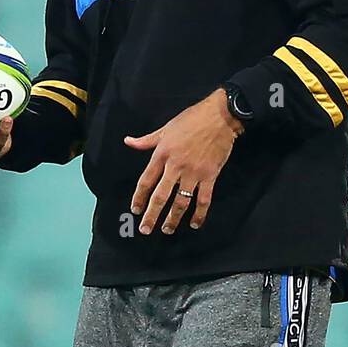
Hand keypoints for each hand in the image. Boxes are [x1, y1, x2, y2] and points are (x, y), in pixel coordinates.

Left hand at [125, 89, 242, 234]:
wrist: (219, 117)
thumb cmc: (191, 119)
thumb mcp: (165, 128)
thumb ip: (146, 140)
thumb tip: (128, 141)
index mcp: (163, 153)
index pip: (146, 180)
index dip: (139, 197)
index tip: (135, 210)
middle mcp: (176, 166)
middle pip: (161, 195)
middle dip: (152, 215)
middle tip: (145, 230)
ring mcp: (194, 172)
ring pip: (181, 201)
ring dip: (173, 218)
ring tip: (167, 229)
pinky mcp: (210, 175)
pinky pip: (204, 199)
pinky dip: (199, 214)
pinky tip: (194, 223)